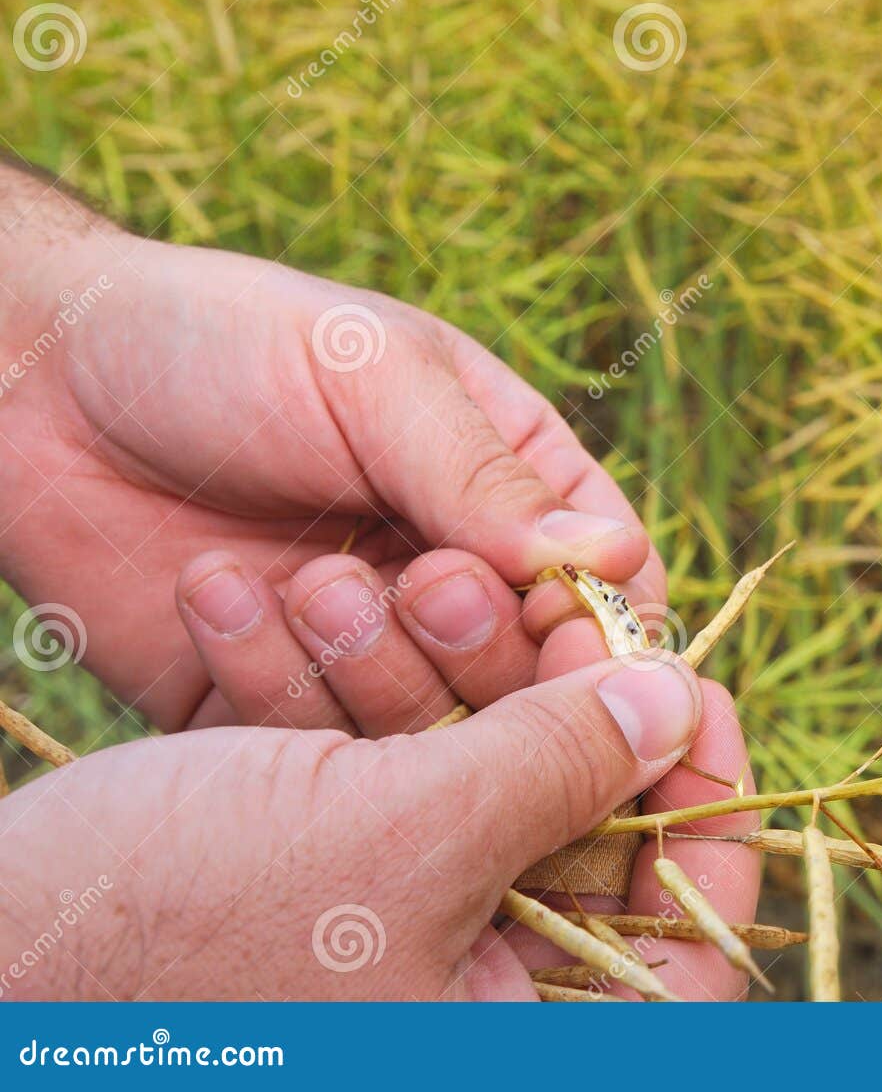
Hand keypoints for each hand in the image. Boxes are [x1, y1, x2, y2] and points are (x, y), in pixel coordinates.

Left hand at [0, 180, 661, 730]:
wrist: (33, 382)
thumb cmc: (223, 342)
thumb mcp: (372, 377)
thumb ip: (484, 475)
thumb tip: (613, 558)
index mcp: (508, 487)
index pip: (608, 587)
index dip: (604, 634)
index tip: (568, 639)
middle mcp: (453, 581)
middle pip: (534, 682)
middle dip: (485, 647)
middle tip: (422, 583)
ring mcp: (367, 654)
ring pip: (432, 736)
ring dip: (377, 666)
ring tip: (305, 579)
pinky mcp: (275, 710)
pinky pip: (313, 751)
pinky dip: (277, 687)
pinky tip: (214, 593)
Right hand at [0, 653, 758, 999]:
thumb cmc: (169, 933)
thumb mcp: (400, 839)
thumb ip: (557, 769)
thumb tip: (679, 710)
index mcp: (508, 1030)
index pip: (683, 945)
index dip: (709, 814)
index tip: (696, 692)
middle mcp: (459, 994)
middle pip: (563, 830)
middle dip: (514, 690)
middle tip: (474, 582)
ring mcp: (379, 935)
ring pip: (446, 780)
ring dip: (396, 666)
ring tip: (335, 575)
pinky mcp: (303, 883)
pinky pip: (353, 779)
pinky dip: (320, 698)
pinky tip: (248, 604)